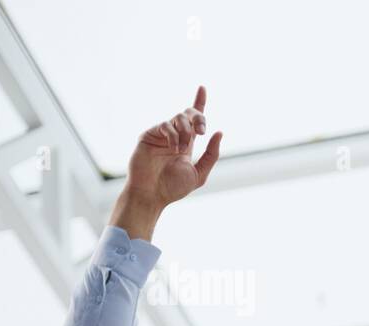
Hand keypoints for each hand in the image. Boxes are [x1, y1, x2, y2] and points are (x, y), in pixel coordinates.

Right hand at [110, 87, 221, 238]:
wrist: (153, 194)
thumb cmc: (174, 188)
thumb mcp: (199, 173)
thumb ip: (211, 154)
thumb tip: (219, 132)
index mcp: (187, 143)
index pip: (194, 119)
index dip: (199, 102)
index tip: (202, 88)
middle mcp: (174, 136)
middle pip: (188, 113)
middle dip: (198, 118)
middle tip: (201, 132)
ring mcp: (161, 134)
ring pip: (179, 118)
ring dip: (187, 131)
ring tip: (183, 148)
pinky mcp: (149, 134)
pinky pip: (166, 125)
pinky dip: (175, 136)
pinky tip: (175, 148)